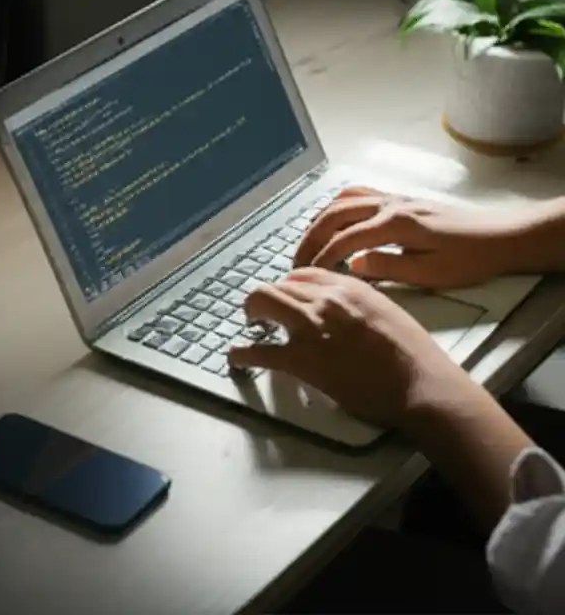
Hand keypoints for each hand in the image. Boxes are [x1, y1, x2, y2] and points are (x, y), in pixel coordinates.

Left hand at [226, 268, 478, 428]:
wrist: (422, 385)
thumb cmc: (414, 356)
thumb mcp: (388, 312)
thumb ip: (359, 304)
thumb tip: (340, 311)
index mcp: (350, 287)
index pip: (304, 274)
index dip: (290, 285)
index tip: (288, 298)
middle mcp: (327, 299)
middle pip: (279, 284)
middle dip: (268, 297)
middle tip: (265, 313)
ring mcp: (311, 327)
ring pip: (261, 301)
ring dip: (252, 312)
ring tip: (252, 326)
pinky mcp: (301, 359)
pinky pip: (258, 350)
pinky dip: (242, 354)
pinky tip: (238, 358)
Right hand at [293, 185, 537, 288]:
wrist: (502, 236)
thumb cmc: (471, 259)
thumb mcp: (431, 273)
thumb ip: (388, 267)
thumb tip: (353, 265)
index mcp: (396, 224)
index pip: (344, 239)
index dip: (321, 258)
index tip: (306, 276)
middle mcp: (390, 204)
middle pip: (334, 215)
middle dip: (310, 239)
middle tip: (296, 263)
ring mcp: (394, 198)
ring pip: (341, 200)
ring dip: (318, 221)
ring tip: (307, 244)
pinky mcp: (399, 199)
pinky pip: (357, 194)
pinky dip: (336, 206)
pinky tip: (331, 221)